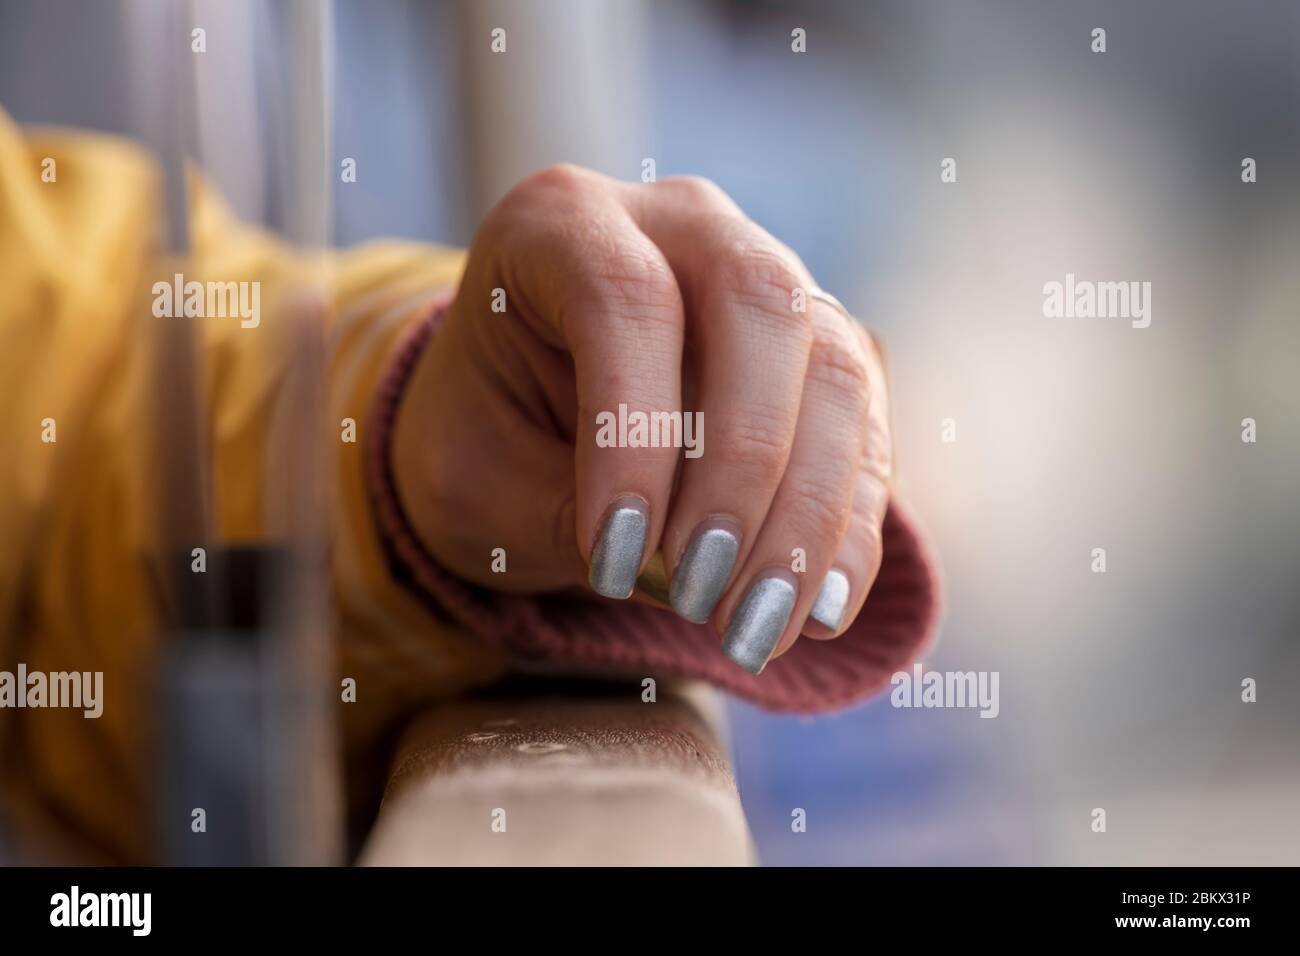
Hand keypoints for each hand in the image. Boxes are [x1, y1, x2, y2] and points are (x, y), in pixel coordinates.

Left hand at [392, 165, 892, 672]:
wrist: (513, 422)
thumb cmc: (482, 439)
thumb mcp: (480, 480)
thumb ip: (574, 514)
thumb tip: (693, 574)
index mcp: (564, 223)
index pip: (625, 300)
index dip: (632, 435)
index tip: (611, 562)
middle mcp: (680, 225)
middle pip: (762, 304)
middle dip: (745, 466)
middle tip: (703, 596)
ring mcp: (767, 277)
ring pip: (835, 366)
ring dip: (810, 512)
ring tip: (761, 628)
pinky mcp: (817, 351)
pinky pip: (863, 428)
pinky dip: (847, 524)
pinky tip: (821, 608)